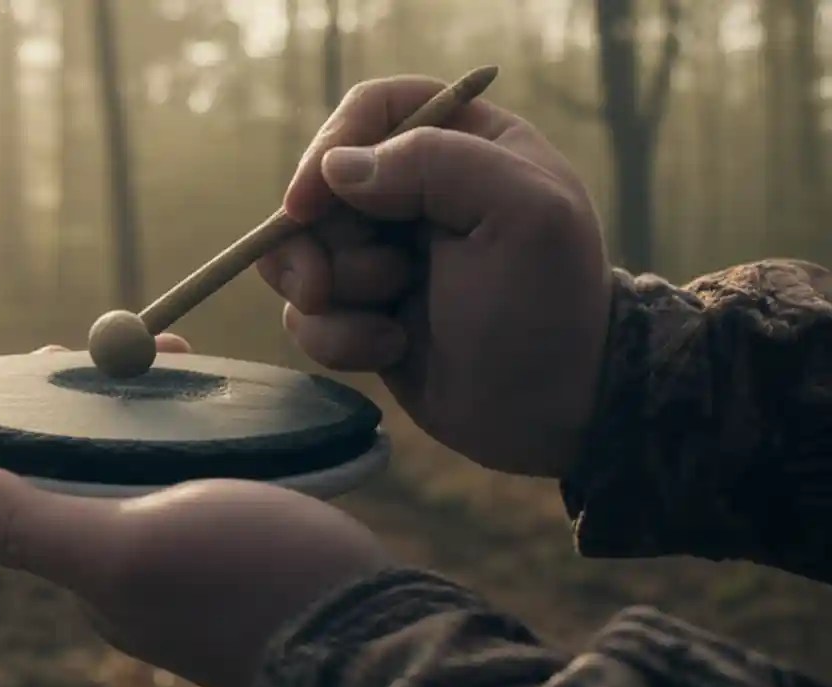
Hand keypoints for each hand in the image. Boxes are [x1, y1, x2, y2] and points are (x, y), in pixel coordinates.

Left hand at [0, 336, 393, 686]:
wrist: (369, 629)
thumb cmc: (244, 584)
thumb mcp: (121, 548)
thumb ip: (20, 522)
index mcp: (91, 566)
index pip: (32, 479)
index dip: (27, 411)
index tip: (49, 352)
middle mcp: (131, 563)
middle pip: (91, 463)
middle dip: (96, 397)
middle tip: (127, 345)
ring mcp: (189, 554)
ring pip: (150, 463)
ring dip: (149, 407)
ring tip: (176, 356)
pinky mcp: (241, 542)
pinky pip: (202, 473)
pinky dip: (197, 429)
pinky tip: (220, 402)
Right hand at [258, 75, 612, 477]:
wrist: (552, 413)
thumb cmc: (549, 308)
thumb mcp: (523, 215)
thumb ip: (437, 164)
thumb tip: (335, 169)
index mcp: (465, 145)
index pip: (374, 109)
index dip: (330, 147)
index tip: (307, 205)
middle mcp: (416, 191)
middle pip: (321, 187)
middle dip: (329, 243)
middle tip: (376, 284)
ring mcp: (382, 254)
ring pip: (299, 252)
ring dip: (331, 294)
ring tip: (389, 322)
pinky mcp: (361, 311)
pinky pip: (304, 312)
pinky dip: (333, 337)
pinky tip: (388, 350)